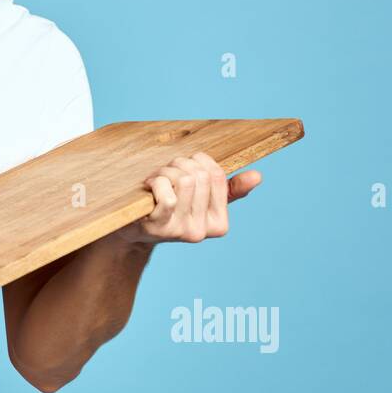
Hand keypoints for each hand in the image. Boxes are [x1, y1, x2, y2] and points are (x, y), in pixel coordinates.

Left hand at [112, 151, 260, 245]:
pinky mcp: (161, 227)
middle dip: (179, 165)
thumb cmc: (168, 208)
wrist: (133, 230)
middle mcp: (204, 231)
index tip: (184, 166)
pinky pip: (168, 195)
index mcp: (219, 224)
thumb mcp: (199, 201)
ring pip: (184, 180)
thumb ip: (228, 190)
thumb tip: (258, 176)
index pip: (217, 175)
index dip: (198, 161)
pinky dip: (157, 182)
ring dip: (165, 171)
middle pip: (199, 175)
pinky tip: (149, 186)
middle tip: (166, 173)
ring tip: (157, 179)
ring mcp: (182, 231)